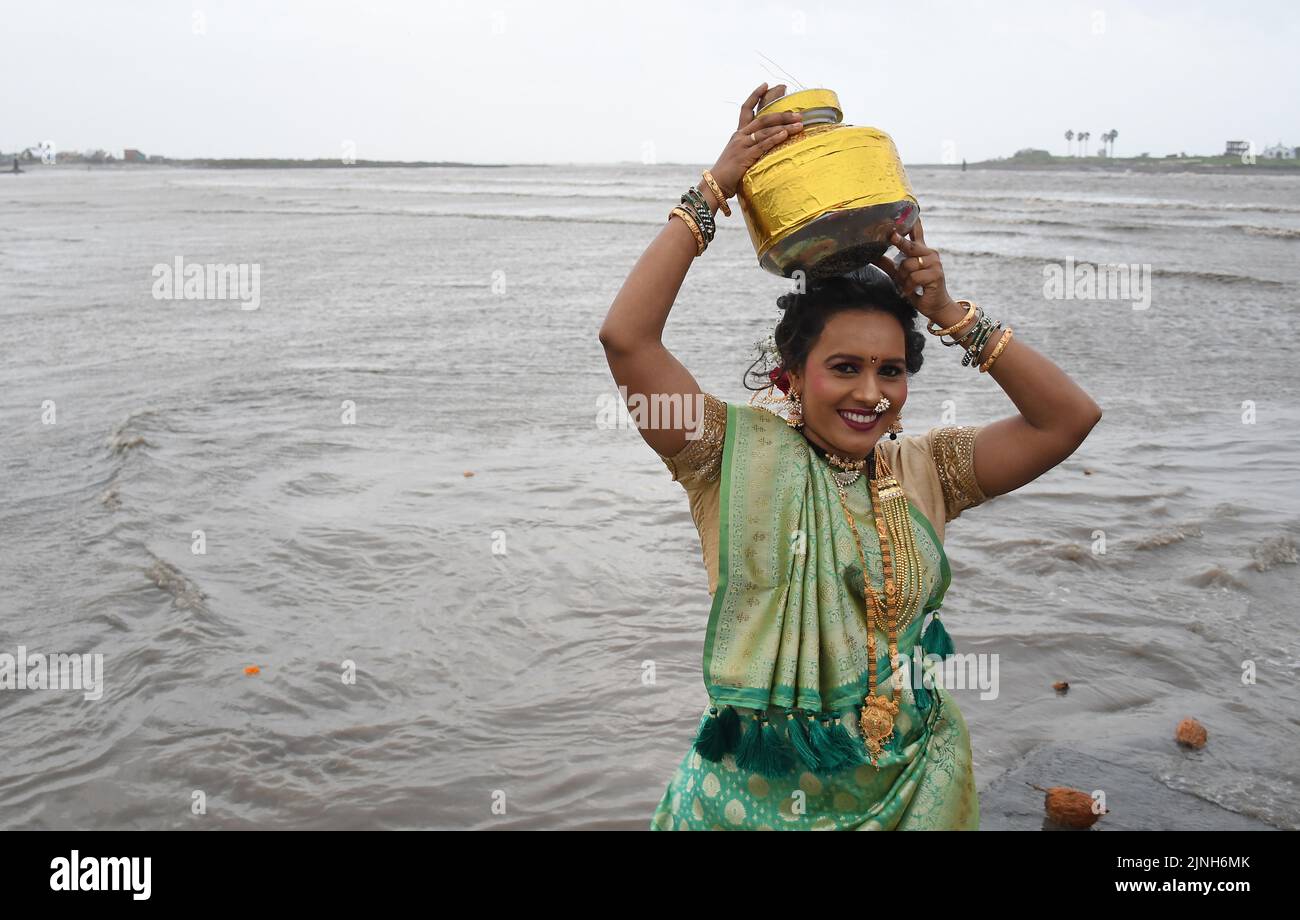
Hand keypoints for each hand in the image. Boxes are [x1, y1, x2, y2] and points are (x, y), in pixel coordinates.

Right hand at [706, 82, 803, 201]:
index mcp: (738, 134)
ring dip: (784, 126)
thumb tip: (766, 147)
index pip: (745, 108)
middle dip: (782, 114)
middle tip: (798, 113)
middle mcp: (740, 136)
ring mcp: (742, 145)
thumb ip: (751, 148)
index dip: (755, 95)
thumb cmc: (728, 174)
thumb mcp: (739, 156)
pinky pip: (762, 144)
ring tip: (799, 124)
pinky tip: (785, 134)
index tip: (766, 84)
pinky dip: (774, 138)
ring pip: (766, 130)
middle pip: (762, 118)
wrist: (715, 184)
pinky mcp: (745, 156)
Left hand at [870, 216, 954, 319]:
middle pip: (909, 245)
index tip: (909, 209)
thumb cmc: (917, 289)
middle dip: (899, 243)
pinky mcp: (936, 274)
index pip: (917, 233)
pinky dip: (909, 286)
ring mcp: (934, 263)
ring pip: (908, 264)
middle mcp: (929, 254)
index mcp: (921, 252)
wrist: (934, 305)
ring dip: (903, 278)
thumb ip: (888, 264)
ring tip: (908, 286)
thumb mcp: (900, 275)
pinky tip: (912, 291)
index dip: (913, 222)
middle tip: (891, 236)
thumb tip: (872, 255)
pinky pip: (914, 277)